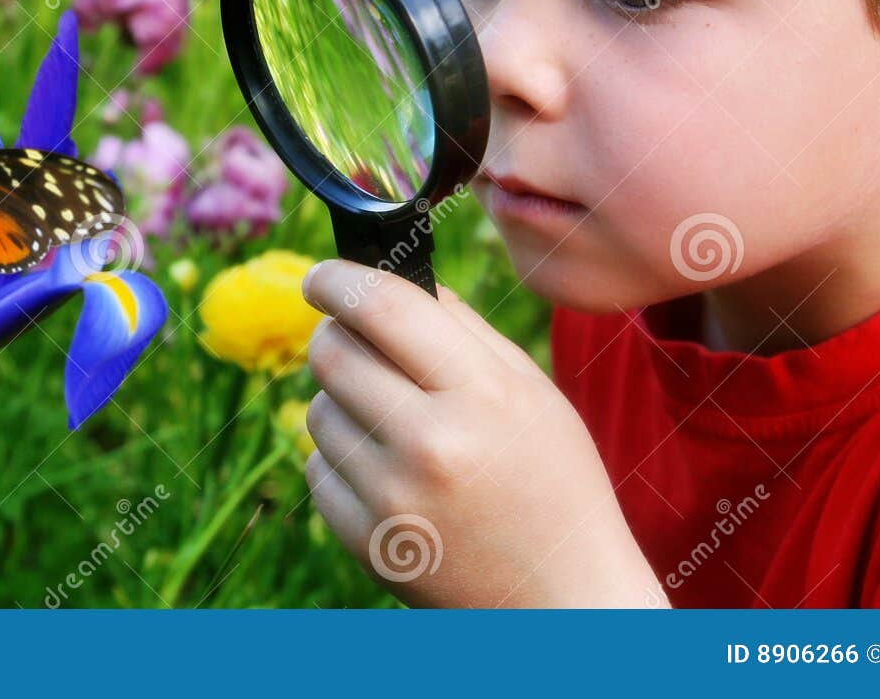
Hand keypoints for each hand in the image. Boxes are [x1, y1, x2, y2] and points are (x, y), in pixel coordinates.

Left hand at [301, 259, 667, 607]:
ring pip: (317, 410)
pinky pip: (317, 468)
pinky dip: (342, 461)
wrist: (563, 603)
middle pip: (333, 352)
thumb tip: (388, 278)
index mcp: (481, 394)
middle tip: (356, 342)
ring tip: (397, 426)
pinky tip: (391, 474)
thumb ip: (461, 328)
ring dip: (344, 403)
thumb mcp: (532, 392)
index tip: (323, 275)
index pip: (382, 307)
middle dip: (336, 336)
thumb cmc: (554, 483)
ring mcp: (393, 499)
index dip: (338, 279)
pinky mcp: (366, 543)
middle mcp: (431, 444)